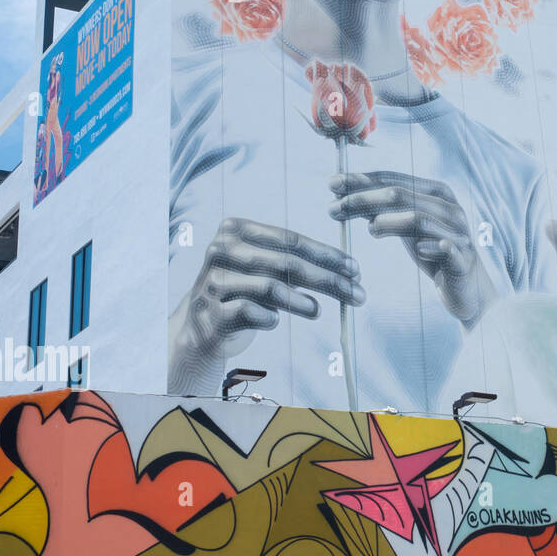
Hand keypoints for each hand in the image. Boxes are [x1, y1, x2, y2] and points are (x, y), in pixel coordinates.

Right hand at [168, 217, 363, 394]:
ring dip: (302, 301)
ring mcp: (213, 282)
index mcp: (236, 229)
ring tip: (318, 310)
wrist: (199, 326)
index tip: (356, 270)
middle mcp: (221, 250)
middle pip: (288, 264)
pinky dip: (269, 317)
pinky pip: (251, 313)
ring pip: (270, 288)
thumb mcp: (265, 268)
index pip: (292, 241)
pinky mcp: (210, 313)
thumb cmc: (243, 291)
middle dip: (328, 280)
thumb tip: (350, 272)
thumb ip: (297, 263)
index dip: (327, 256)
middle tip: (357, 294)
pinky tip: (275, 320)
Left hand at [329, 171, 497, 326]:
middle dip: (364, 199)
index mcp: (436, 193)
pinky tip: (419, 250)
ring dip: (388, 221)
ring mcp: (458, 232)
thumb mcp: (405, 227)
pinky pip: (447, 249)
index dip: (362, 180)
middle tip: (334, 208)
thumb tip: (342, 193)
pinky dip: (432, 247)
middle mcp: (448, 207)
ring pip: (419, 219)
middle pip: (401, 195)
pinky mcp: (463, 259)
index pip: (394, 179)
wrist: (465, 288)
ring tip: (368, 230)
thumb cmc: (433, 252)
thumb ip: (381, 209)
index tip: (332, 184)